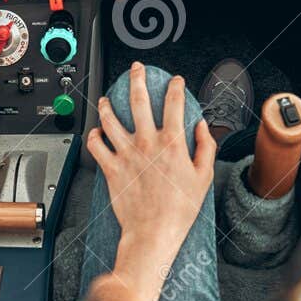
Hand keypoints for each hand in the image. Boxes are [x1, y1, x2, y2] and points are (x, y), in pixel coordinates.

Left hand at [84, 63, 215, 271]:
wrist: (154, 232)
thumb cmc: (179, 209)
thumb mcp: (204, 177)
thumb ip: (206, 147)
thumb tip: (201, 127)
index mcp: (172, 143)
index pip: (174, 103)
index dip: (176, 87)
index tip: (175, 81)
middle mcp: (146, 143)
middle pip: (139, 100)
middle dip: (137, 78)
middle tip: (136, 69)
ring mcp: (126, 154)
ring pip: (110, 119)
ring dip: (108, 104)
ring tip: (107, 98)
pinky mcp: (110, 168)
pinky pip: (96, 145)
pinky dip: (94, 135)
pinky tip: (96, 131)